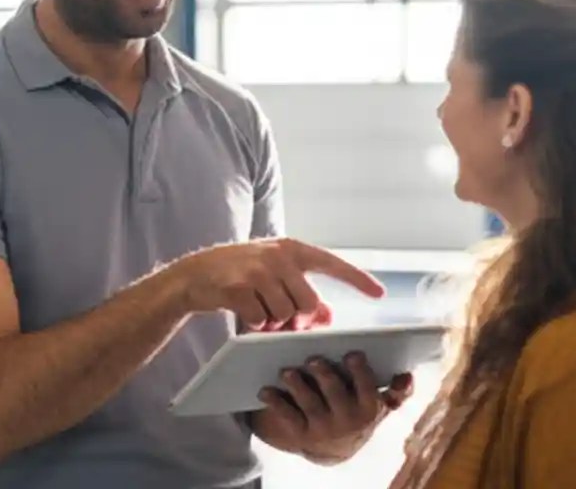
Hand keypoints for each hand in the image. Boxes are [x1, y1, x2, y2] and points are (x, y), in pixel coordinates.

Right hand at [171, 238, 384, 330]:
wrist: (195, 274)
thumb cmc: (241, 275)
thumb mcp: (274, 277)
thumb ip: (302, 292)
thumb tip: (329, 316)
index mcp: (292, 249)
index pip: (332, 263)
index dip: (357, 279)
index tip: (380, 294)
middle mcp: (278, 256)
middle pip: (308, 303)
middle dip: (299, 320)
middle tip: (284, 322)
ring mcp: (257, 270)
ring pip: (286, 315)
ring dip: (275, 324)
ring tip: (261, 316)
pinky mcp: (238, 288)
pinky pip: (260, 320)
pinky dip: (256, 325)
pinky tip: (246, 317)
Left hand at [253, 352, 415, 464]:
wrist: (335, 449)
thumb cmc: (358, 413)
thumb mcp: (380, 406)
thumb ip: (397, 391)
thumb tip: (407, 375)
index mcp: (368, 408)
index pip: (367, 388)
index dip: (360, 372)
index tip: (352, 354)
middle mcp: (346, 420)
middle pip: (335, 394)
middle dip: (325, 376)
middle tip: (313, 359)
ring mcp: (322, 428)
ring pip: (310, 404)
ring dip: (298, 386)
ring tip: (287, 372)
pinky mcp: (300, 433)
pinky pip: (287, 417)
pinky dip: (275, 403)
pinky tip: (265, 390)